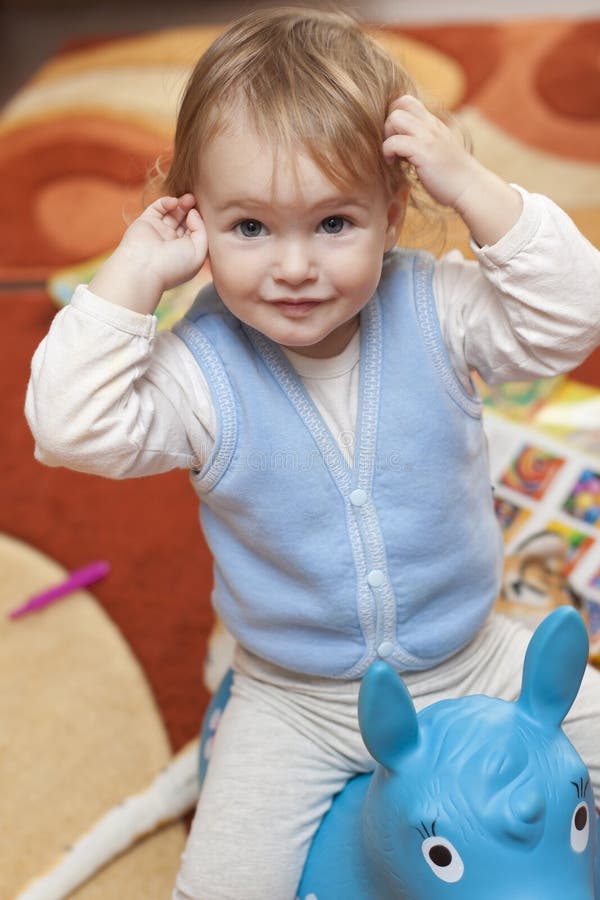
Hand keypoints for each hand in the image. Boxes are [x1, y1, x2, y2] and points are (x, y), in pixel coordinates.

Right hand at [89, 194, 207, 313]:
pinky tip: (173, 202)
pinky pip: (158, 208)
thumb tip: (193, 212)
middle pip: (185, 221)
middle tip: (197, 200)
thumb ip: (201, 230)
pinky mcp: (146, 222)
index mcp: (185, 253)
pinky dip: (166, 202)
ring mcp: (159, 232)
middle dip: (192, 210)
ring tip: (189, 198)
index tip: (207, 213)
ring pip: (173, 213)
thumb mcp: (199, 251)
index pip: (196, 233)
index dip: (202, 221)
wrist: (144, 268)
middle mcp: (172, 243)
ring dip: (182, 203)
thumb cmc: (174, 265)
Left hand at [383, 95, 476, 209]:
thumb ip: (424, 142)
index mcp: (433, 124)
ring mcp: (428, 137)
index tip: (396, 137)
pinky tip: (394, 164)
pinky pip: (395, 142)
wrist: (470, 188)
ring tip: (393, 155)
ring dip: (387, 136)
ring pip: (395, 118)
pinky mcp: (424, 152)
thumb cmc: (452, 177)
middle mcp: (431, 126)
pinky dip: (388, 152)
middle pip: (400, 104)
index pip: (408, 101)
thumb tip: (404, 147)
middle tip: (393, 146)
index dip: (395, 115)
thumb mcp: (438, 151)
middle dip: (389, 124)